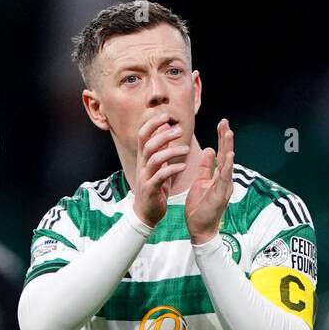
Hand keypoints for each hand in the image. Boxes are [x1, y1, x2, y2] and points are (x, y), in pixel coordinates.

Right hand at [132, 112, 189, 227]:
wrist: (146, 213)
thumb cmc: (154, 188)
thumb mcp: (157, 166)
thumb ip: (160, 148)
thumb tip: (163, 129)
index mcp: (143, 158)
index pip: (143, 134)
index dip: (153, 123)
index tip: (167, 116)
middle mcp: (142, 165)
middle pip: (148, 144)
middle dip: (163, 135)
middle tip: (180, 130)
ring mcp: (145, 177)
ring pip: (155, 158)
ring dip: (171, 151)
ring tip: (186, 150)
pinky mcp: (150, 189)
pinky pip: (160, 176)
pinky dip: (172, 169)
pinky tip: (183, 166)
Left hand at [185, 118, 233, 244]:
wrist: (199, 229)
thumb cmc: (200, 208)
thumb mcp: (200, 182)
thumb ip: (206, 167)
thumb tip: (210, 150)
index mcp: (218, 177)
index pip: (221, 154)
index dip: (221, 139)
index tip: (221, 124)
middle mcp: (224, 180)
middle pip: (226, 155)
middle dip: (225, 138)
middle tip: (225, 122)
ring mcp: (224, 187)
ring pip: (227, 164)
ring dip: (228, 148)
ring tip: (228, 132)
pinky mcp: (220, 194)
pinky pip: (224, 178)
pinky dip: (227, 166)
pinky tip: (229, 155)